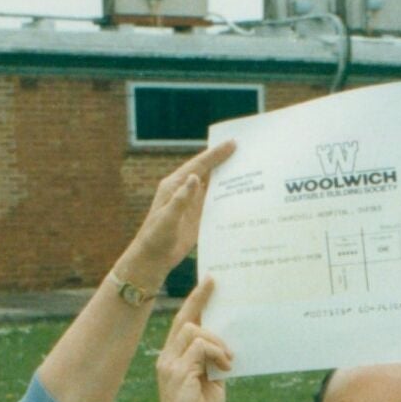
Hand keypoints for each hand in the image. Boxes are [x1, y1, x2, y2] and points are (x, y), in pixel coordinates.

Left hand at [118, 139, 235, 285]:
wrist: (154, 257)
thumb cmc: (156, 237)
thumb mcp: (167, 218)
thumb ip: (181, 199)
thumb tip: (194, 177)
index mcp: (174, 186)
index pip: (198, 166)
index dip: (215, 155)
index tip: (232, 144)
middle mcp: (185, 190)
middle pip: (207, 171)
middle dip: (224, 160)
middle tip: (244, 150)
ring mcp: (192, 203)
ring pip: (212, 185)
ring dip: (227, 177)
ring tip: (246, 167)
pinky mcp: (198, 215)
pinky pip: (214, 201)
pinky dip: (226, 196)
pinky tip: (240, 192)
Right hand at [155, 278, 231, 401]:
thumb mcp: (211, 381)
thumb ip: (214, 362)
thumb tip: (227, 345)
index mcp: (175, 357)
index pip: (183, 322)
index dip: (195, 301)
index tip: (208, 282)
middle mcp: (167, 356)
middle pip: (184, 318)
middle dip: (199, 298)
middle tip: (215, 283)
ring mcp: (170, 362)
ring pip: (194, 330)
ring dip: (217, 341)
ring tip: (229, 360)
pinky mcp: (177, 371)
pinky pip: (200, 347)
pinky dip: (217, 352)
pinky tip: (226, 367)